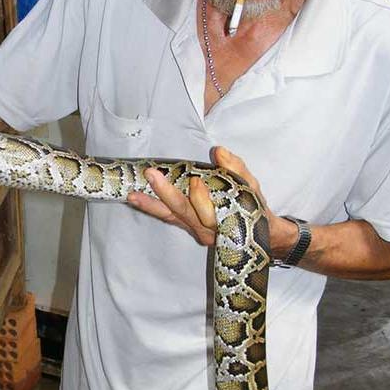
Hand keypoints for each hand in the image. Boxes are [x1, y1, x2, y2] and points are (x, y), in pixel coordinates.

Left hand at [127, 146, 296, 253]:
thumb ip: (237, 170)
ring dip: (150, 205)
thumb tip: (219, 151)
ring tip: (132, 195)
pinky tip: (136, 198)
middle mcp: (206, 230)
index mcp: (225, 221)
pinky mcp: (186, 227)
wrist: (257, 237)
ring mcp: (194, 231)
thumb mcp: (251, 188)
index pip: (209, 211)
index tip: (195, 180)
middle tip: (152, 174)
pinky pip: (168, 217)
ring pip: (170, 216)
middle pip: (183, 212)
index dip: (201, 197)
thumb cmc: (254, 209)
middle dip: (167, 194)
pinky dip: (152, 208)